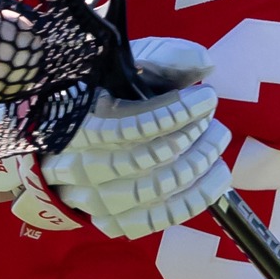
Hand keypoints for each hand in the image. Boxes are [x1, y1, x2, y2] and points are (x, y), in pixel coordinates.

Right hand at [0, 37, 232, 239]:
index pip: (129, 126)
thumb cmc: (103, 93)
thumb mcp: (126, 65)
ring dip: (195, 167)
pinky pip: (152, 221)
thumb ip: (164, 57)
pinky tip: (215, 178)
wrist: (63, 140)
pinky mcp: (108, 220)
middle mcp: (76, 163)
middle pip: (143, 161)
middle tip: (214, 122)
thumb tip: (204, 63)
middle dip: (190, 139)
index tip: (207, 97)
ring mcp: (90, 198)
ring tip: (216, 144)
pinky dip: (190, 200)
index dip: (175, 113)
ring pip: (149, 192)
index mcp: (76, 118)